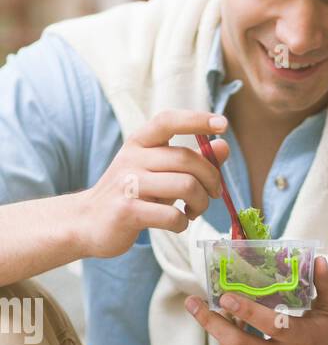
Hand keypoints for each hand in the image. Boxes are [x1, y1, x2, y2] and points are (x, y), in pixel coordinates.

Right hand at [73, 110, 229, 258]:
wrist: (87, 223)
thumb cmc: (131, 195)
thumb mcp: (158, 172)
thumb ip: (191, 160)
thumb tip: (223, 146)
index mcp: (140, 142)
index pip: (169, 120)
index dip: (197, 120)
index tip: (222, 124)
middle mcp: (132, 158)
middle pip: (188, 160)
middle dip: (211, 180)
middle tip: (211, 194)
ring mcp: (128, 184)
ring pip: (186, 186)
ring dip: (200, 204)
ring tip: (192, 211)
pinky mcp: (127, 211)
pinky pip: (172, 216)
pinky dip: (183, 224)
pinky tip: (177, 224)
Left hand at [184, 256, 327, 344]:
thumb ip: (326, 285)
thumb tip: (318, 260)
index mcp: (302, 340)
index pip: (272, 325)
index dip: (247, 312)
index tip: (226, 297)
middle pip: (239, 344)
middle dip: (213, 323)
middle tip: (193, 303)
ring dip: (218, 328)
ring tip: (202, 308)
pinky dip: (230, 341)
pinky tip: (227, 325)